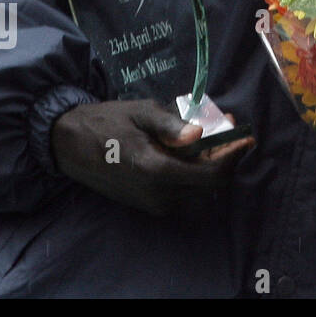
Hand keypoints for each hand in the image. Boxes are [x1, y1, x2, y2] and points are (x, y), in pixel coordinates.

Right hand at [52, 99, 254, 216]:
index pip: (213, 176)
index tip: (245, 135)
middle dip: (226, 156)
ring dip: (213, 166)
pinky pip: (186, 194)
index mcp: (156, 170)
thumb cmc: (107, 121)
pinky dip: (197, 174)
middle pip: (212, 185)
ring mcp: (153, 203)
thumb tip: (200, 133)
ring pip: (201, 191)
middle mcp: (158, 195)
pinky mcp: (149, 204)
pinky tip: (193, 149)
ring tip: (212, 135)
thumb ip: (172, 124)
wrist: (69, 144)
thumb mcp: (141, 112)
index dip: (235, 157)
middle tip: (227, 125)